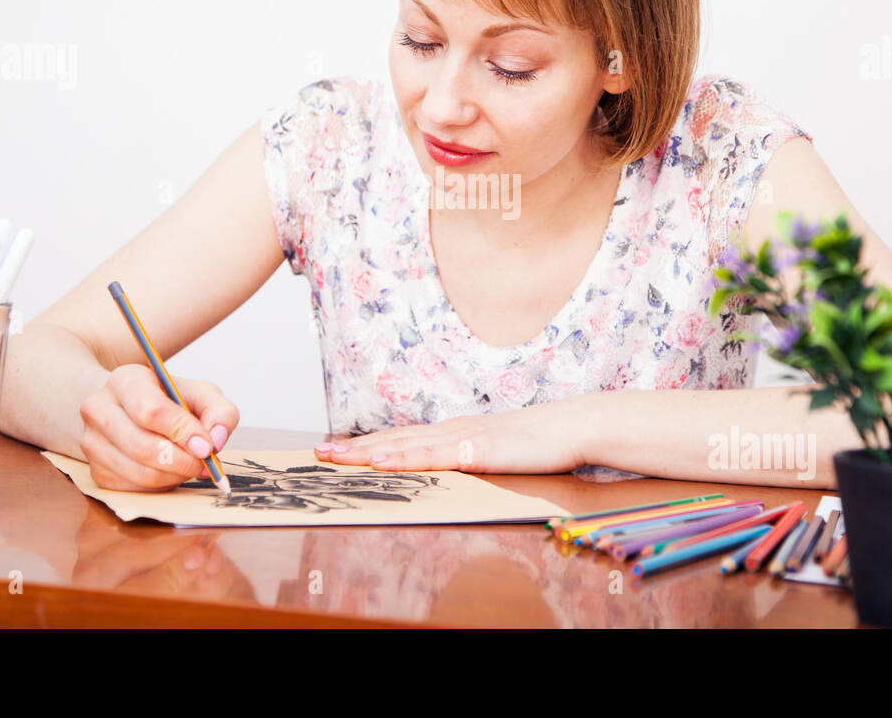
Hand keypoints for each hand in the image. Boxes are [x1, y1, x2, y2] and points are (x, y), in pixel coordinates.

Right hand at [79, 364, 237, 491]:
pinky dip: (161, 485)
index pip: (150, 411)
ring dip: (175, 475)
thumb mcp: (200, 394)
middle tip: (205, 464)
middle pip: (142, 447)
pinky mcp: (95, 471)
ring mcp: (91, 442)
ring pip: (139, 473)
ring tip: (191, 465)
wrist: (131, 410)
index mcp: (124, 380)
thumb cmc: (170, 401)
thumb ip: (219, 411)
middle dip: (182, 461)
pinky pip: (134, 489)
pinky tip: (171, 470)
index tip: (207, 446)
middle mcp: (99, 409)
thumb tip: (216, 440)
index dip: (182, 432)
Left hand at [312, 399, 593, 473]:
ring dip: (370, 452)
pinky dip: (407, 458)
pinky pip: (437, 457)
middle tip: (318, 453)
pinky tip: (386, 462)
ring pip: (407, 446)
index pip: (402, 438)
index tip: (334, 448)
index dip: (367, 444)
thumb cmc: (537, 441)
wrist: (573, 425)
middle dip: (355, 447)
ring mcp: (465, 438)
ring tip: (338, 456)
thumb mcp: (494, 451)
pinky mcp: (481, 450)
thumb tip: (447, 466)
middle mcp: (452, 430)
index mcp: (453, 431)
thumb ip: (467, 456)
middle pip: (395, 439)